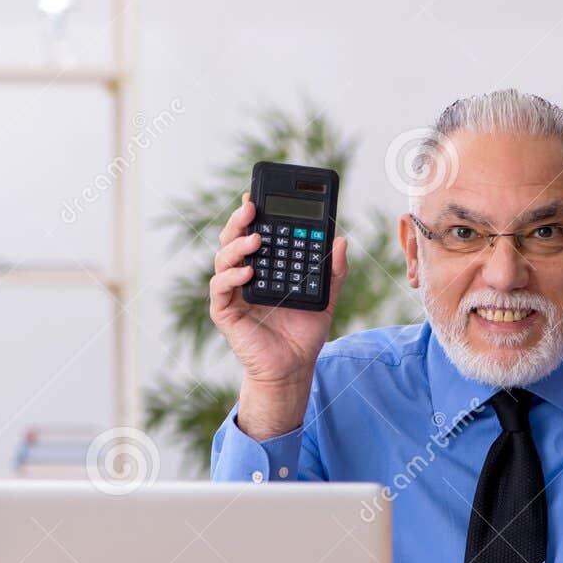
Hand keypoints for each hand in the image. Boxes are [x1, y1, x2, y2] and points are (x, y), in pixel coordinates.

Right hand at [209, 194, 348, 438]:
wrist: (293, 367)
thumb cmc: (304, 332)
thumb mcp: (326, 297)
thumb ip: (334, 271)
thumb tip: (341, 241)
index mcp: (265, 266)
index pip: (254, 233)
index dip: (252, 214)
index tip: (258, 195)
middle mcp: (245, 274)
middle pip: (234, 239)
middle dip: (240, 220)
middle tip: (252, 207)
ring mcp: (233, 292)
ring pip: (223, 259)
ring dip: (237, 245)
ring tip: (256, 239)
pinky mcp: (225, 311)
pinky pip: (220, 288)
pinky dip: (231, 277)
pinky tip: (248, 271)